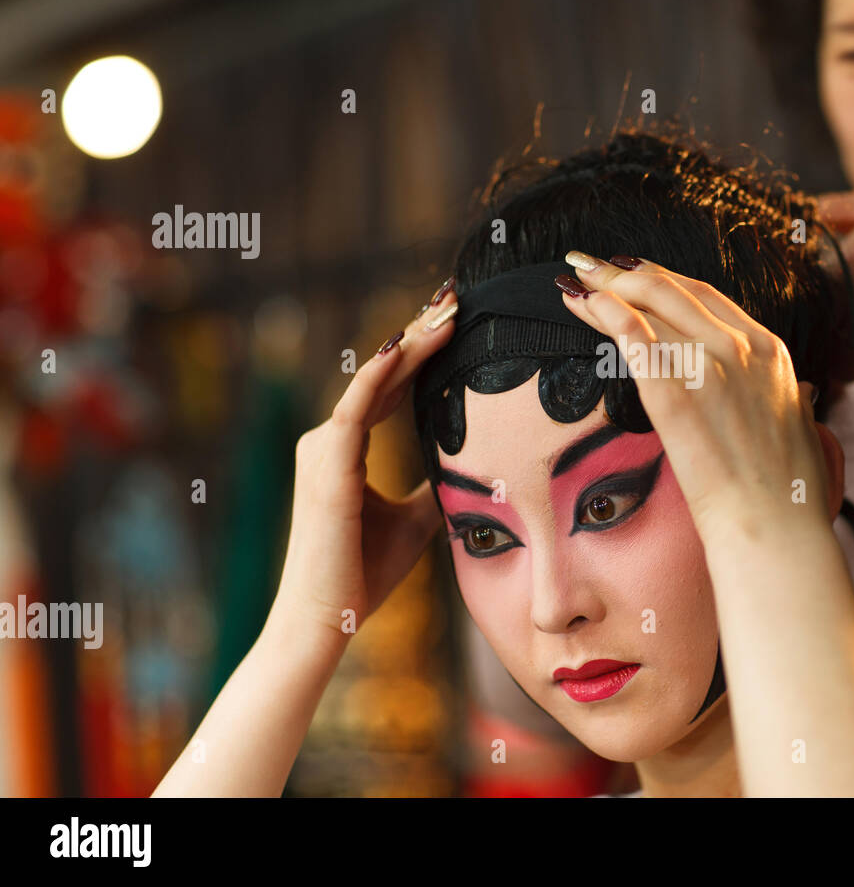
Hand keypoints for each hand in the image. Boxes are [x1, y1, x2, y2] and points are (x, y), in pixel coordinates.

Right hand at [271, 285, 457, 645]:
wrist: (328, 620)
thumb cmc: (364, 574)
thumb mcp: (414, 520)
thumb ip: (431, 486)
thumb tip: (469, 469)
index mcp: (344, 448)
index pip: (389, 387)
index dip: (420, 352)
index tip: (455, 320)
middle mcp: (327, 440)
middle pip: (381, 373)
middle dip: (419, 333)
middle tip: (456, 295)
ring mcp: (321, 449)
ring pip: (372, 380)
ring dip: (409, 342)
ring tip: (448, 310)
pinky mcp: (326, 465)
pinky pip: (356, 408)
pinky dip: (381, 374)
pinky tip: (407, 345)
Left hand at [557, 254, 842, 543]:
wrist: (775, 529)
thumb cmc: (788, 493)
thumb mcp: (804, 429)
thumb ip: (792, 400)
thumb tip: (799, 392)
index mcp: (770, 351)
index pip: (705, 296)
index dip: (662, 279)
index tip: (632, 273)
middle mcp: (741, 347)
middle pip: (671, 290)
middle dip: (624, 273)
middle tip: (590, 266)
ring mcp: (709, 366)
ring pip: (646, 306)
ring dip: (603, 290)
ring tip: (574, 282)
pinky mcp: (676, 393)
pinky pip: (633, 338)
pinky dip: (604, 313)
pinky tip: (583, 304)